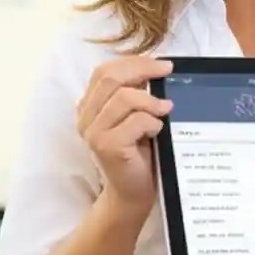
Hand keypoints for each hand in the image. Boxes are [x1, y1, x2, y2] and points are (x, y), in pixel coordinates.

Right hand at [75, 56, 172, 220]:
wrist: (132, 192)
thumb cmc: (139, 153)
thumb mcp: (135, 117)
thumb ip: (135, 94)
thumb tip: (157, 68)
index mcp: (90, 106)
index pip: (105, 71)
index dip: (134, 62)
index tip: (162, 64)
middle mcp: (86, 117)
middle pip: (111, 77)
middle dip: (144, 70)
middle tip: (167, 73)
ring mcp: (94, 133)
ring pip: (124, 97)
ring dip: (152, 102)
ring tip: (165, 111)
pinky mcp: (107, 147)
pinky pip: (136, 121)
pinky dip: (153, 122)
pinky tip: (157, 132)